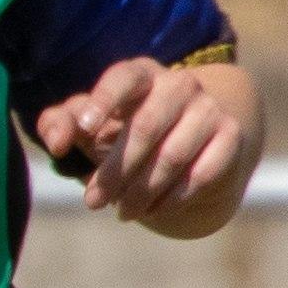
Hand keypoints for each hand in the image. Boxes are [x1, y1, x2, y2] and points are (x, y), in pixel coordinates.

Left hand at [30, 57, 248, 224]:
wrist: (192, 144)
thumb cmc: (125, 132)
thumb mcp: (89, 126)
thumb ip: (60, 124)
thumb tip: (57, 142)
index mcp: (141, 74)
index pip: (124, 77)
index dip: (104, 100)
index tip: (85, 130)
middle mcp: (179, 84)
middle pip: (146, 125)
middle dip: (116, 170)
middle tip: (94, 202)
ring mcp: (209, 108)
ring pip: (173, 155)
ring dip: (143, 191)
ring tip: (123, 213)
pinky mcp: (231, 136)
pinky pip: (202, 172)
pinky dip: (174, 197)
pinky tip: (155, 209)